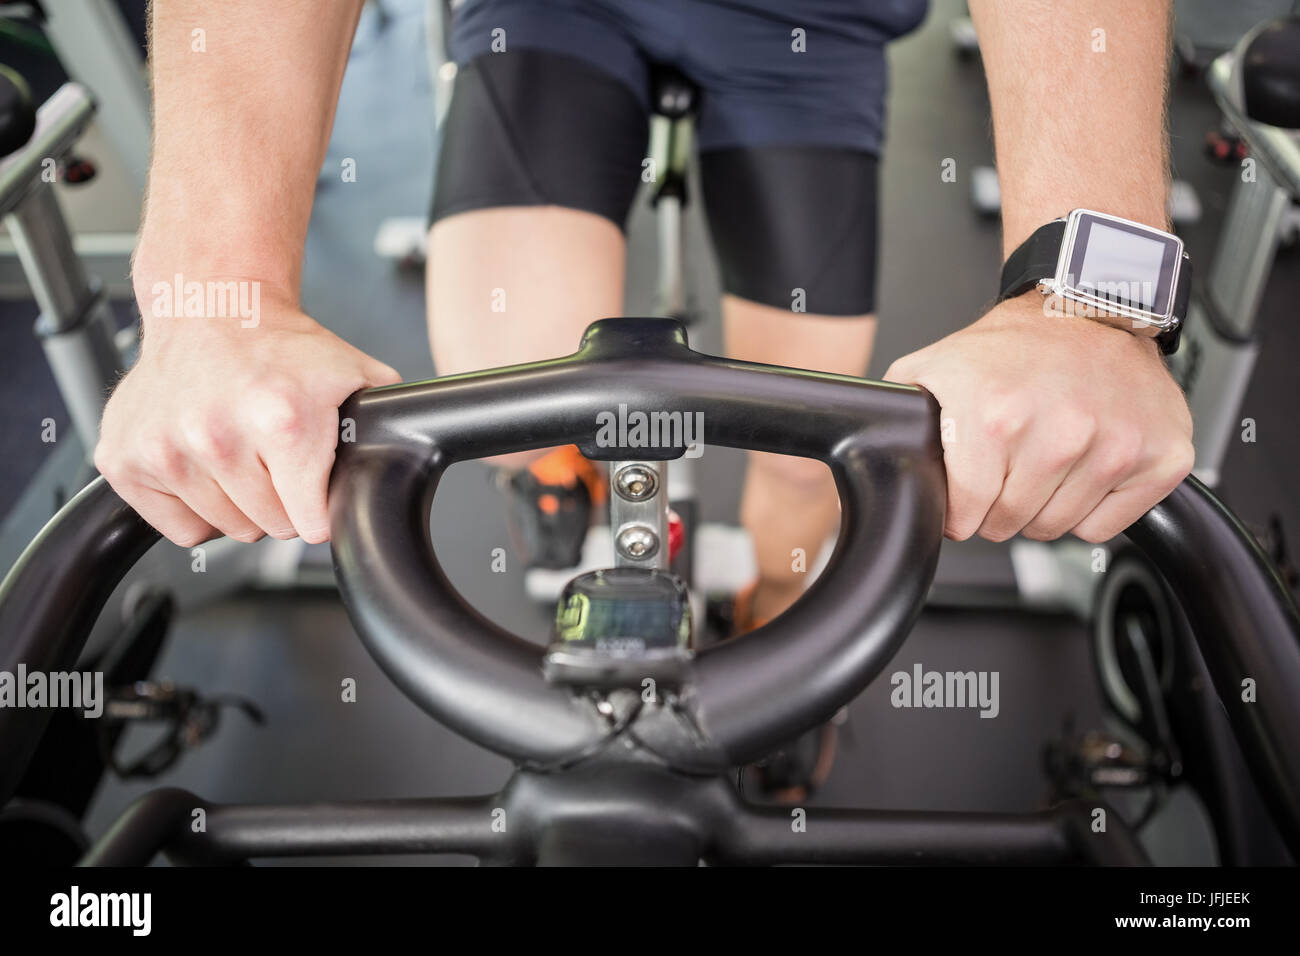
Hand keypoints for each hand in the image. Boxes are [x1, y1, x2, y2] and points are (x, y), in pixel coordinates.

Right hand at [95, 297, 400, 546]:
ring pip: (227, 529)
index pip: (312, 524)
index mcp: (282, 420)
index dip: (321, 509)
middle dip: (283, 502)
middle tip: (276, 457)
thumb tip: (418, 453)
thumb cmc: (280, 346)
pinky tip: (206, 463)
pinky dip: (195, 506)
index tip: (316, 488)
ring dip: (240, 502)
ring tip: (241, 450)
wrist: (211, 307)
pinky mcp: (126, 460)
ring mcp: (167, 450)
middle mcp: (218, 436)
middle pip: (272, 529)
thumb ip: (389, 423)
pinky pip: (179, 527)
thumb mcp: (353, 375)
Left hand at [884, 295, 1193, 542]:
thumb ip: (899, 420)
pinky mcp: (1162, 455)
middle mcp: (1060, 434)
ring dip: (1044, 507)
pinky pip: (1106, 525)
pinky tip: (1083, 465)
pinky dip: (1092, 507)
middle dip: (1000, 507)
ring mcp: (1117, 446)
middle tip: (1007, 469)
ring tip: (1044, 460)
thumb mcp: (934, 368)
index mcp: (996, 417)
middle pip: (1011, 524)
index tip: (965, 498)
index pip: (967, 513)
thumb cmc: (1013, 345)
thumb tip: (867, 466)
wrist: (1088, 305)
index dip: (959, 511)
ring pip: (1058, 528)